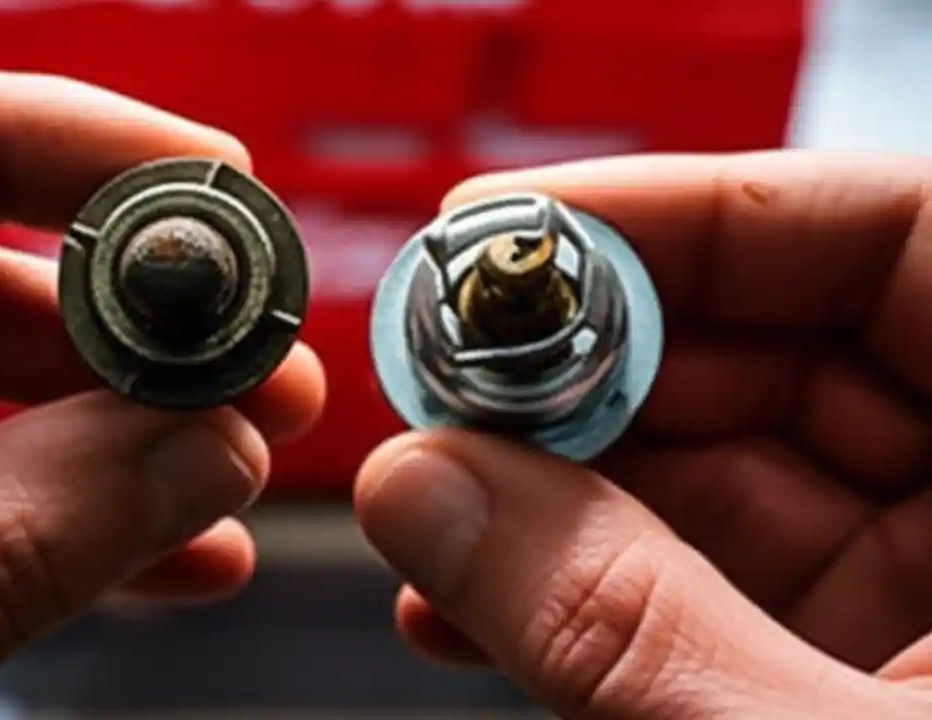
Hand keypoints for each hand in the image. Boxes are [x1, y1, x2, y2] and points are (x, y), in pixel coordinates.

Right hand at [356, 152, 931, 717]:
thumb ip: (625, 620)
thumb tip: (429, 490)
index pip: (895, 241)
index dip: (696, 214)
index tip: (526, 229)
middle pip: (776, 355)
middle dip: (585, 369)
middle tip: (446, 381)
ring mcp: (927, 599)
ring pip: (719, 477)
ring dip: (555, 491)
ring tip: (434, 496)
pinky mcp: (848, 677)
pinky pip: (709, 593)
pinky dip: (589, 593)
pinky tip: (473, 603)